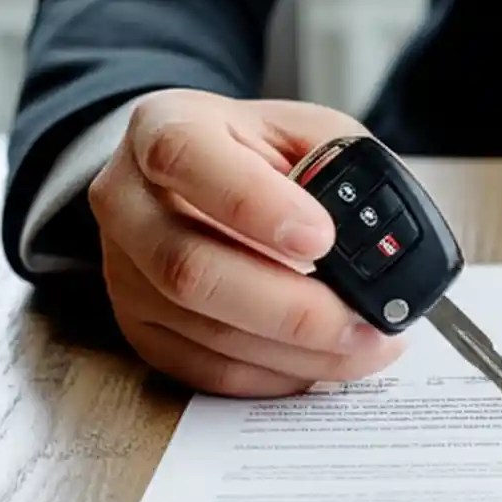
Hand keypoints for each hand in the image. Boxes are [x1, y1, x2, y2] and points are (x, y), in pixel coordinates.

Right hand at [88, 88, 404, 395]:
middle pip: (189, 268)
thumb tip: (378, 243)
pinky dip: (276, 374)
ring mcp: (123, 271)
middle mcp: (127, 200)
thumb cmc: (261, 153)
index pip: (184, 158)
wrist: (202, 179)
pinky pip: (207, 369)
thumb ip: (341, 168)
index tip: (320, 237)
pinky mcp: (141, 327)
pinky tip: (323, 362)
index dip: (251, 202)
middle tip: (363, 323)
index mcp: (164, 126)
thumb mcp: (307, 131)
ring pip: (205, 329)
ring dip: (298, 351)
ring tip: (366, 345)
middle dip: (292, 308)